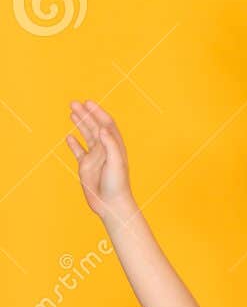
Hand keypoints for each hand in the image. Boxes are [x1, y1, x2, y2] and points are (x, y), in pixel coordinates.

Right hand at [66, 100, 134, 218]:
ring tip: (71, 112)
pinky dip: (74, 144)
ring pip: (86, 136)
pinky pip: (79, 152)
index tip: (88, 103)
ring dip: (80, 124)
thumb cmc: (117, 184)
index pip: (107, 125)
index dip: (98, 113)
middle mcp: (105, 150)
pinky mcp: (86, 167)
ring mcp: (95, 158)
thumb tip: (101, 128)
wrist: (111, 204)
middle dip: (86, 114)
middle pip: (95, 127)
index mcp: (114, 147)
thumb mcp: (116, 163)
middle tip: (74, 103)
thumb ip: (109, 145)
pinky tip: (69, 137)